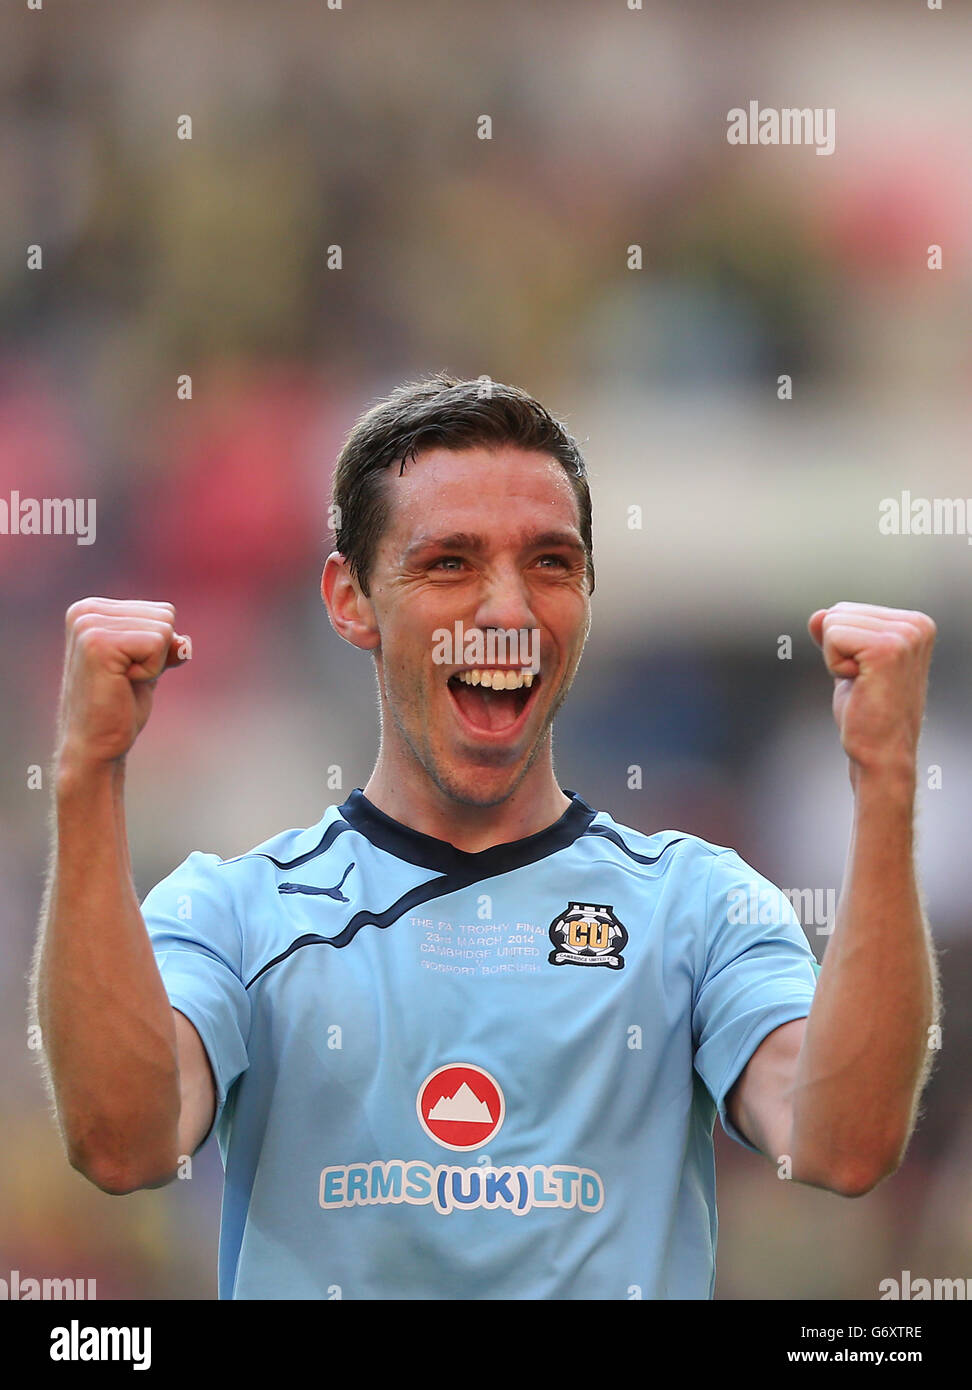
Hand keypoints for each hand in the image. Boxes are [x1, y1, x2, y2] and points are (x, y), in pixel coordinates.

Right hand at [56, 597, 190, 773]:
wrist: (96, 745)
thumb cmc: (120, 707)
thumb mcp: (148, 666)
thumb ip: (166, 644)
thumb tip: (183, 643)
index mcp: (92, 610)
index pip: (160, 611)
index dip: (157, 648)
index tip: (127, 670)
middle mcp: (85, 612)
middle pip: (165, 615)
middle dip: (157, 654)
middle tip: (125, 679)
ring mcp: (89, 625)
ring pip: (164, 629)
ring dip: (153, 664)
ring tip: (122, 681)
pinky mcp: (99, 643)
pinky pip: (157, 643)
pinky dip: (151, 670)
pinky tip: (124, 683)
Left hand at [808, 601, 935, 782]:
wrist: (881, 752)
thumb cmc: (868, 714)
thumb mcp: (851, 663)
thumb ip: (838, 635)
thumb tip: (817, 614)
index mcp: (915, 624)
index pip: (847, 610)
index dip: (843, 647)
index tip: (867, 675)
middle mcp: (916, 625)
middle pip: (838, 612)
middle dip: (837, 651)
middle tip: (863, 682)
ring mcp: (904, 635)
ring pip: (832, 623)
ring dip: (836, 659)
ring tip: (864, 684)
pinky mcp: (886, 648)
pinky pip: (832, 636)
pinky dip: (834, 665)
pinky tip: (860, 684)